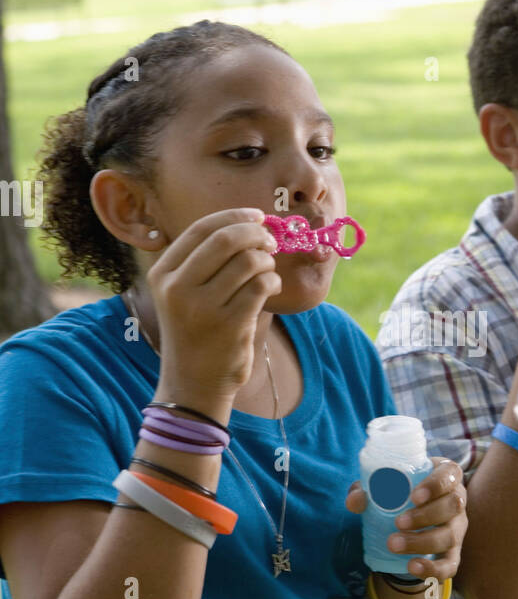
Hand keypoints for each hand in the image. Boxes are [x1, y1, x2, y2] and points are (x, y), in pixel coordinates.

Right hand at [148, 207, 281, 402]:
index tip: (257, 216)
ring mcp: (203, 308)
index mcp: (162, 274)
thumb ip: (204, 260)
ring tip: (267, 270)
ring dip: (266, 260)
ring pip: (248, 262)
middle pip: (226, 240)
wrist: (194, 383)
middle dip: (255, 234)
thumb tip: (250, 222)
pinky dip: (273, 281)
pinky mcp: (229, 325)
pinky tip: (270, 288)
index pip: (200, 229)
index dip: (234, 216)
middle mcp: (177, 289)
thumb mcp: (183, 293)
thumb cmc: (196, 330)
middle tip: (270, 240)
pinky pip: (261, 286)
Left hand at [345, 457, 467, 583]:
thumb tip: (355, 501)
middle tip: (398, 523)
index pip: (450, 474)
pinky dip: (433, 568)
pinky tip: (412, 567)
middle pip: (453, 506)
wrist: (410, 518)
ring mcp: (457, 528)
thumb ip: (367, 489)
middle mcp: (457, 500)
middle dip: (425, 516)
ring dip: (422, 542)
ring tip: (393, 544)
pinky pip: (450, 565)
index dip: (436, 485)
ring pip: (450, 536)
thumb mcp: (383, 484)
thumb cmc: (399, 492)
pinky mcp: (454, 553)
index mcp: (445, 476)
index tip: (414, 496)